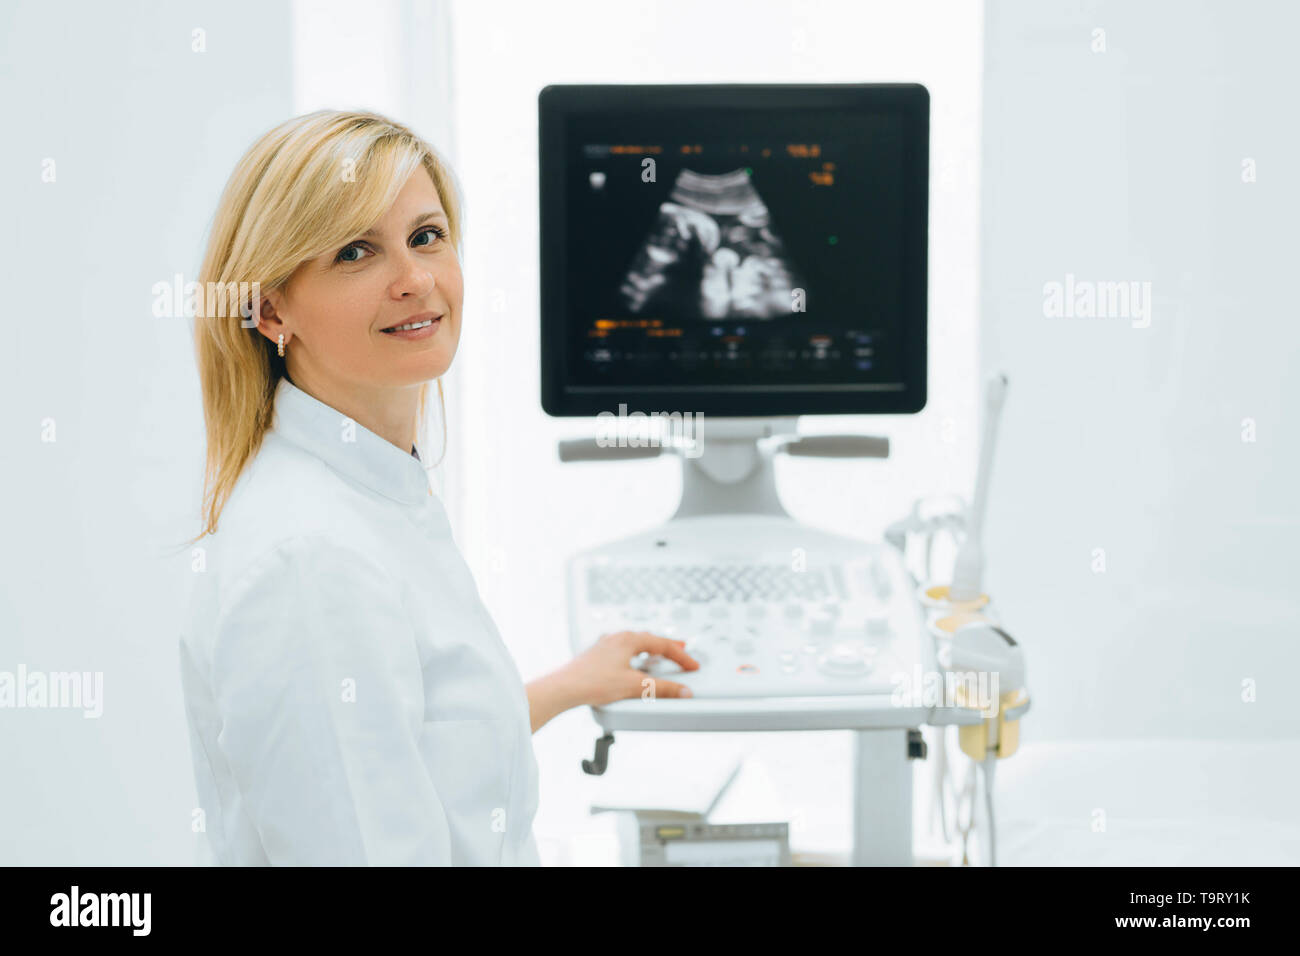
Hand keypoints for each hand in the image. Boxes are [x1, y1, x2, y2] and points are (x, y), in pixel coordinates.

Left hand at [559, 631, 699, 707]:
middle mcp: (617, 638)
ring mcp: (606, 645)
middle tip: (682, 649)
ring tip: (661, 656)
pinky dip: (636, 655)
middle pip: (650, 639)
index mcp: (628, 639)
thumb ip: (662, 689)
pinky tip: (634, 663)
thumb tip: (683, 691)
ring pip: (635, 644)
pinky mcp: (598, 656)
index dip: (681, 656)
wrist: (564, 687)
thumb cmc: (592, 682)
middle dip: (668, 646)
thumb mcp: (634, 686)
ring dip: (651, 649)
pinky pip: (624, 650)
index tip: (692, 665)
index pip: (663, 644)